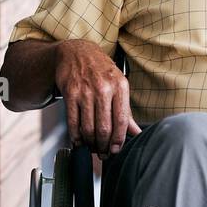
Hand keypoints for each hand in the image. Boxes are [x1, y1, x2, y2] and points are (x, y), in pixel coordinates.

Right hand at [55, 40, 141, 155]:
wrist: (77, 52)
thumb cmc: (101, 71)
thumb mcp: (118, 85)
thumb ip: (126, 111)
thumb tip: (136, 133)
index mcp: (120, 86)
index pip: (122, 121)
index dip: (118, 140)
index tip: (115, 150)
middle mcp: (104, 88)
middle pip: (104, 127)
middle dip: (103, 146)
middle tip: (103, 153)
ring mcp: (86, 90)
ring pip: (88, 127)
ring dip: (90, 143)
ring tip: (91, 148)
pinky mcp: (70, 93)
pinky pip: (73, 121)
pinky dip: (76, 136)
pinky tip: (79, 141)